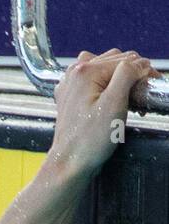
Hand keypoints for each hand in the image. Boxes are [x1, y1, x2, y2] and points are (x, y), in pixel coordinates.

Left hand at [48, 49, 157, 179]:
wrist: (70, 163)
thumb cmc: (89, 140)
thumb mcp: (115, 103)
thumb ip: (128, 75)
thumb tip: (139, 63)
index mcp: (85, 72)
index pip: (126, 60)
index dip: (144, 72)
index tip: (152, 86)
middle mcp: (74, 74)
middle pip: (116, 61)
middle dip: (133, 75)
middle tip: (141, 96)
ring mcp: (70, 85)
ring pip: (106, 68)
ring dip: (122, 78)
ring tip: (129, 97)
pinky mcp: (71, 96)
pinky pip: (95, 80)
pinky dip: (108, 84)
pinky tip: (113, 98)